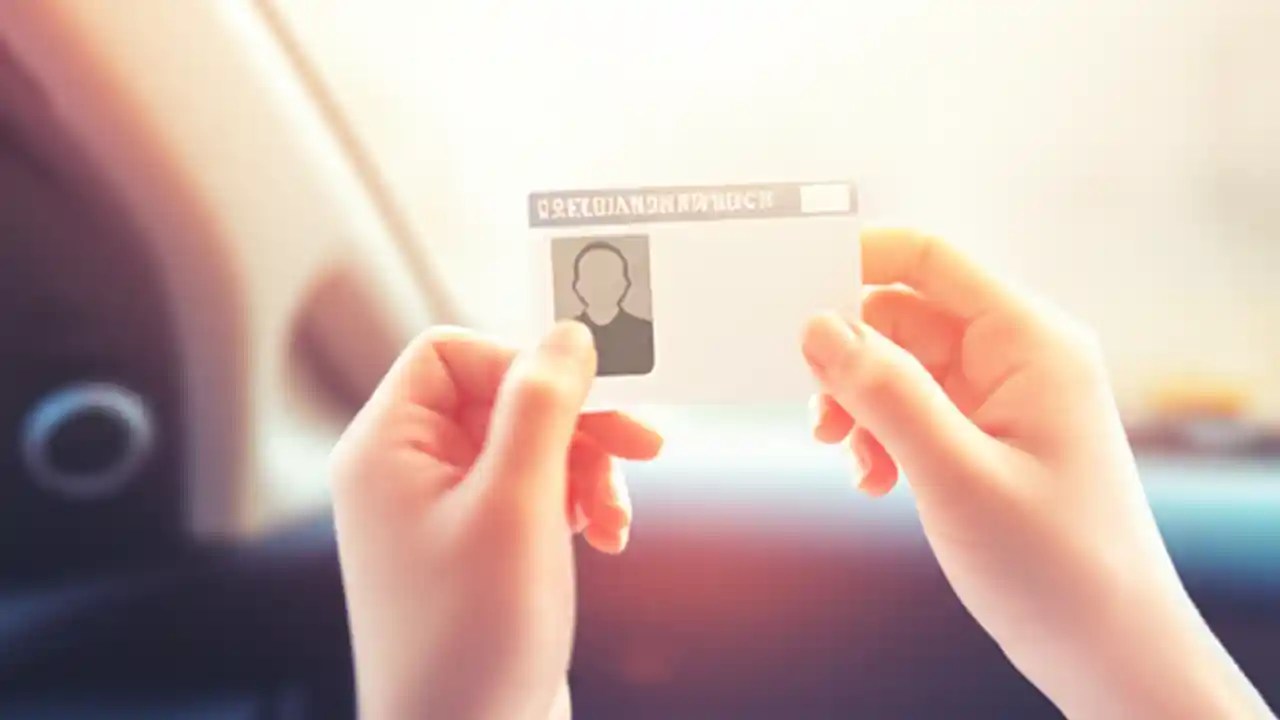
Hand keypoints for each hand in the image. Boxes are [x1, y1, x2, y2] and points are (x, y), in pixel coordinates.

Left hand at [330, 322, 661, 719]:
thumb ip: (542, 406)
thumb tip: (567, 334)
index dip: (525, 363)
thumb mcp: (518, 504)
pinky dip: (575, 503)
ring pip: (526, 445)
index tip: (594, 396)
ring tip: (613, 517)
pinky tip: (604, 537)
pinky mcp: (478, 548)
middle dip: (574, 423)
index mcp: (384, 449)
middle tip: (641, 447)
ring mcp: (440, 513)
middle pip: (499, 396)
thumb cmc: (473, 639)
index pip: (452, 353)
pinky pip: (532, 492)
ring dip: (584, 468)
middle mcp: (404, 474)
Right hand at [802, 229, 1270, 718]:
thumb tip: (819, 328)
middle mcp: (1021, 357)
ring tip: (855, 462)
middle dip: (852, 360)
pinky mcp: (991, 436)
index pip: (930, 260)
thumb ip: (885, 394)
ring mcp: (1007, 397)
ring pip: (903, 367)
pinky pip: (917, 410)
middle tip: (823, 419)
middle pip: (905, 316)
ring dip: (864, 408)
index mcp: (1031, 342)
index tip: (793, 292)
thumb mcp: (955, 475)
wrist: (1108, 650)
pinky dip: (884, 437)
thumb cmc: (1056, 565)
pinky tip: (877, 483)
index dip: (859, 261)